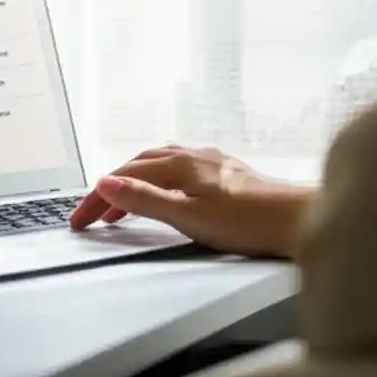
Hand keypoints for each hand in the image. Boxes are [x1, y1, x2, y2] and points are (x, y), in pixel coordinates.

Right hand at [69, 145, 313, 257]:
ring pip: (158, 164)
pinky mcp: (226, 173)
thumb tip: (107, 183)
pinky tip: (166, 191)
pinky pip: (178, 168)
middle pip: (138, 165)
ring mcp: (210, 162)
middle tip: (93, 216)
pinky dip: (157, 179)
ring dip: (133, 181)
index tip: (80, 220)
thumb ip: (145, 199)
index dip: (97, 199)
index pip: (124, 175)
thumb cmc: (247, 221)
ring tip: (122, 205)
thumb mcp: (186, 216)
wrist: (296, 219)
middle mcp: (192, 155)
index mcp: (179, 164)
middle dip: (111, 188)